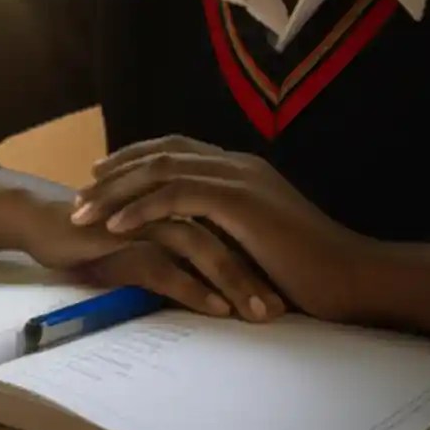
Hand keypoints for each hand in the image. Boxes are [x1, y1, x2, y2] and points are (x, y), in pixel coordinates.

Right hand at [23, 198, 282, 320]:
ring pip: (203, 245)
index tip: (294, 294)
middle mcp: (169, 200)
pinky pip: (165, 261)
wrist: (42, 224)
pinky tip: (216, 309)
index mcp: (181, 197)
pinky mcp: (122, 234)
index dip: (263, 258)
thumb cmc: (96, 238)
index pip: (235, 225)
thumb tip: (215, 282)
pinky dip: (194, 285)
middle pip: (228, 232)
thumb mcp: (145, 246)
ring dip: (235, 280)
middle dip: (260, 271)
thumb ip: (179, 253)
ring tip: (260, 314)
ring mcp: (146, 215)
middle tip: (285, 308)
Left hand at [71, 135, 377, 321]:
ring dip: (116, 192)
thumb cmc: (306, 273)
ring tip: (82, 213)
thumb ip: (221, 229)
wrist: (351, 278)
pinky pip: (177, 197)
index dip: (133, 162)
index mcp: (240, 171)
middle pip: (160, 154)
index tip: (98, 179)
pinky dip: (142, 209)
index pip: (175, 151)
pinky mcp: (239, 202)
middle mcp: (236, 165)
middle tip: (77, 195)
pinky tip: (114, 227)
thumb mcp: (253, 242)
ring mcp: (239, 178)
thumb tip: (185, 240)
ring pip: (161, 171)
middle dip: (114, 174)